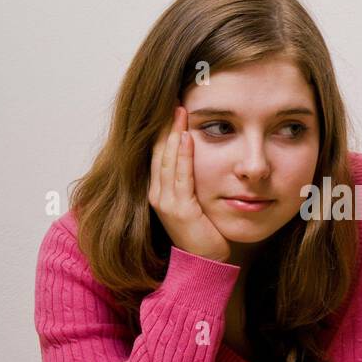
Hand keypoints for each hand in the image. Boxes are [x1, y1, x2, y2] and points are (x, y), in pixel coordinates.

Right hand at [148, 105, 231, 261]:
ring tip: (179, 111)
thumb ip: (191, 179)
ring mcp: (165, 202)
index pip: (158, 153)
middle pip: (159, 152)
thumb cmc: (205, 231)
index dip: (163, 130)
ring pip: (167, 160)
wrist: (205, 262)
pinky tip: (187, 137)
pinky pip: (180, 176)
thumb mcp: (195, 200)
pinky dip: (183, 155)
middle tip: (173, 100)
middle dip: (165, 126)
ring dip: (174, 134)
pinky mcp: (179, 209)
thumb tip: (198, 153)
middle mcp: (157, 194)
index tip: (171, 107)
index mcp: (158, 190)